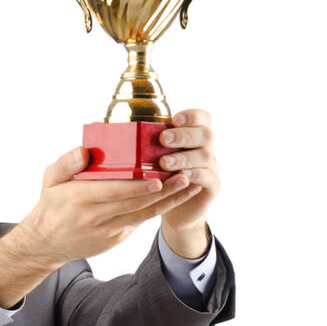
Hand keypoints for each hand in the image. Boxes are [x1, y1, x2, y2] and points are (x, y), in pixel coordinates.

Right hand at [25, 146, 198, 264]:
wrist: (46, 244)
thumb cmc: (52, 205)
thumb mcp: (51, 180)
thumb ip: (66, 163)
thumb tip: (84, 150)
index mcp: (80, 197)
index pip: (115, 191)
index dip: (139, 186)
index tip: (159, 177)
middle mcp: (96, 216)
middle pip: (136, 203)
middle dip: (164, 191)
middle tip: (185, 176)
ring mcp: (108, 230)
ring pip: (144, 214)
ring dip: (169, 201)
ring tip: (189, 187)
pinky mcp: (116, 238)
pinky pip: (140, 221)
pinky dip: (158, 210)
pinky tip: (174, 198)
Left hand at [155, 108, 219, 256]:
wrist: (177, 210)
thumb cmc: (161, 178)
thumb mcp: (154, 158)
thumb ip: (145, 144)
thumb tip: (114, 129)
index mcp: (193, 137)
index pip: (201, 118)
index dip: (191, 116)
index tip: (174, 119)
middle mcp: (205, 149)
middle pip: (205, 134)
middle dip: (184, 135)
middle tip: (163, 139)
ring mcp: (211, 168)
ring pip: (205, 156)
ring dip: (184, 157)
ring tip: (165, 163)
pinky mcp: (212, 187)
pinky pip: (208, 177)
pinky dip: (195, 175)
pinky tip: (181, 177)